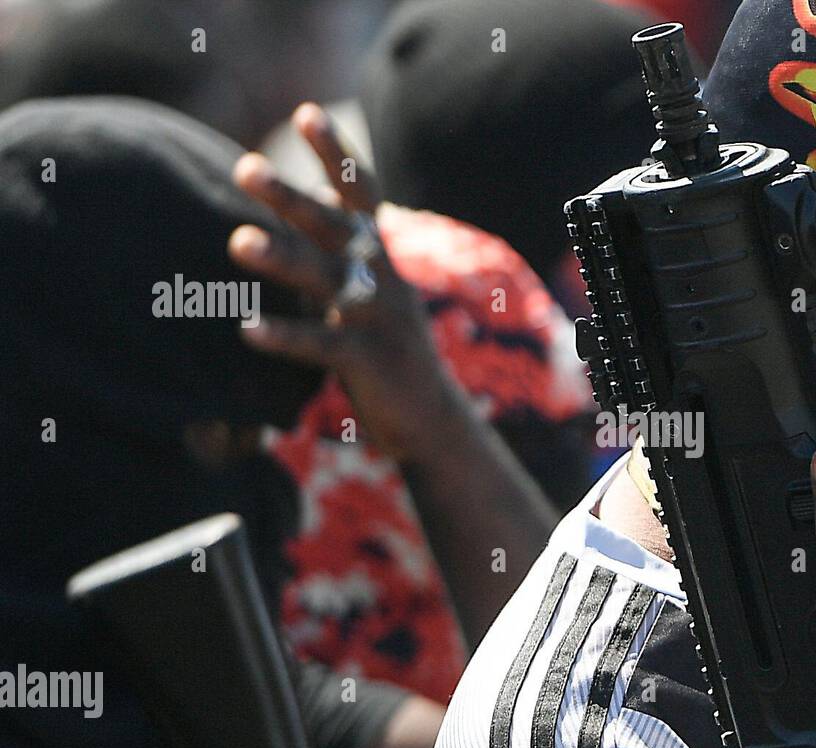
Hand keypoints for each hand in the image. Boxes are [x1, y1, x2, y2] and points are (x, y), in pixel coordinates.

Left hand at [228, 102, 439, 459]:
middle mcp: (382, 277)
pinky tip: (246, 329)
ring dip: (282, 258)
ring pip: (327, 280)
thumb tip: (314, 191)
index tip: (309, 113)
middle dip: (290, 197)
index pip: (360, 193)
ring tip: (237, 243)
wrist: (428, 418)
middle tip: (246, 167)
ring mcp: (378, 317)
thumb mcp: (370, 286)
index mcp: (379, 255)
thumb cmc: (385, 345)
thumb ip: (341, 243)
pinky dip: (285, 335)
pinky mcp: (370, 361)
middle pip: (332, 227)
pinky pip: (322, 345)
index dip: (338, 154)